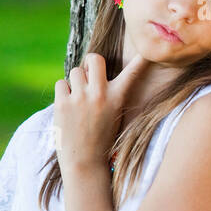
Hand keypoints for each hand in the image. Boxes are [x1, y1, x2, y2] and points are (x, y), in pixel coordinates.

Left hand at [53, 53, 148, 172]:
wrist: (84, 162)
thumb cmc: (101, 138)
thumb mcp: (114, 114)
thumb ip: (107, 93)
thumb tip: (90, 71)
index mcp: (117, 97)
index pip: (133, 72)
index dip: (141, 58)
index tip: (148, 49)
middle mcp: (100, 94)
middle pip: (95, 58)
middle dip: (91, 63)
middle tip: (89, 74)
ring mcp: (80, 98)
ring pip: (75, 71)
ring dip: (75, 80)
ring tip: (78, 97)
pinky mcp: (62, 104)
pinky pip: (61, 83)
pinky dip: (63, 91)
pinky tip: (67, 105)